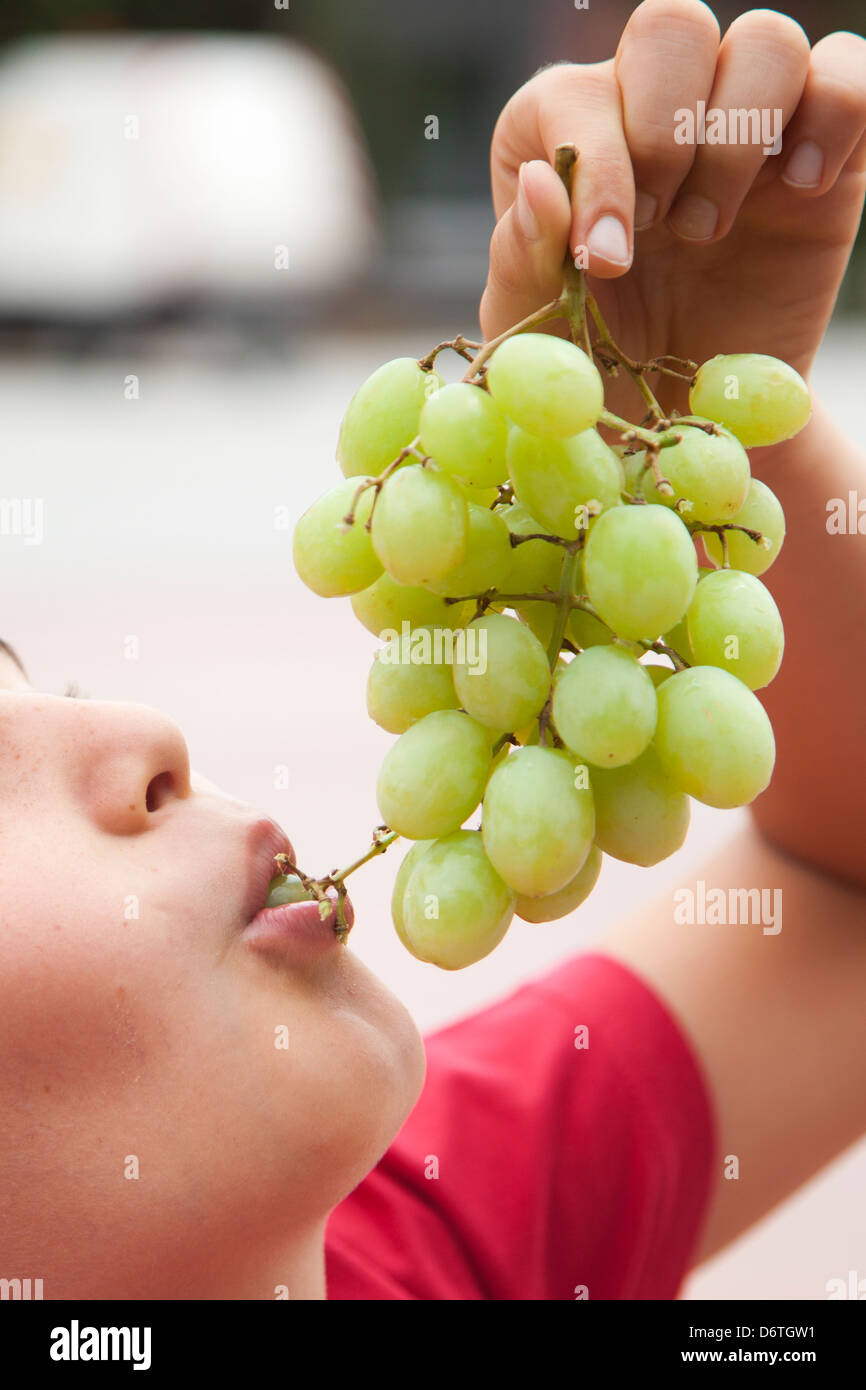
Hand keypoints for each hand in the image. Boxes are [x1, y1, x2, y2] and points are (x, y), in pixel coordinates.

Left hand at [481, 0, 865, 414]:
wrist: (681, 425)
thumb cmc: (594, 369)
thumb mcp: (539, 331)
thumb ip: (524, 256)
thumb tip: (543, 184)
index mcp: (563, 132)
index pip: (580, 94)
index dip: (597, 172)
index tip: (606, 264)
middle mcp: (651, 106)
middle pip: (671, 29)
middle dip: (667, 134)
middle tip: (663, 230)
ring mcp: (741, 124)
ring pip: (765, 41)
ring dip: (739, 139)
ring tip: (710, 233)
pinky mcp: (820, 154)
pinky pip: (848, 74)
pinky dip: (836, 112)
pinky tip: (800, 191)